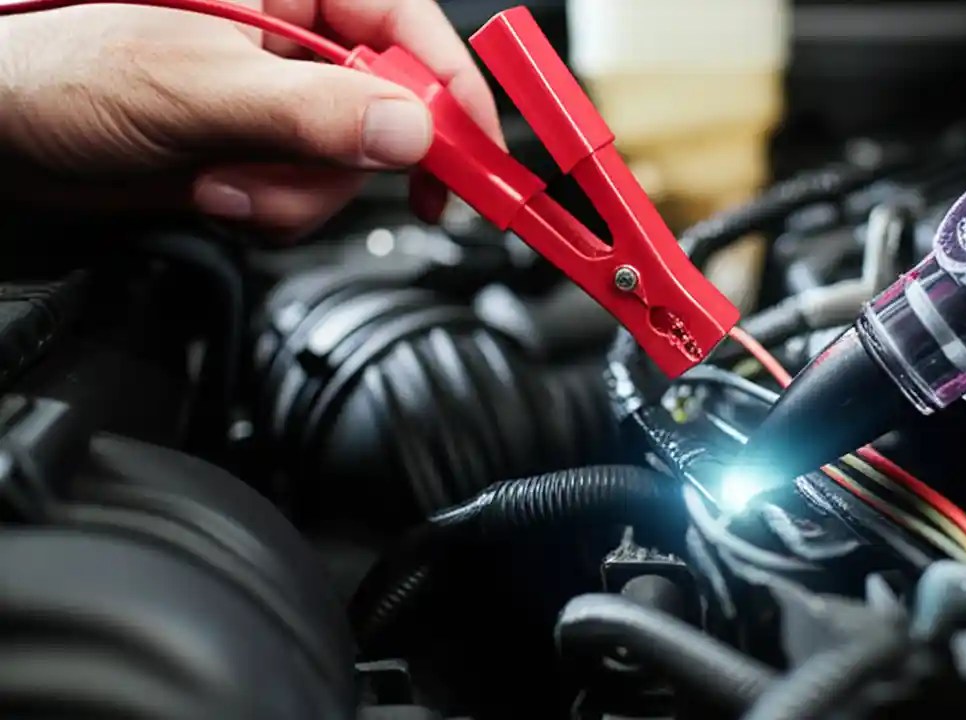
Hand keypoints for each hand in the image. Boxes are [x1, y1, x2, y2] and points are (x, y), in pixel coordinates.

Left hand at [0, 0, 503, 236]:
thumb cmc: (59, 63)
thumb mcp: (199, 86)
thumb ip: (313, 112)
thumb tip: (407, 131)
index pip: (410, 26)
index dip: (453, 89)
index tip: (477, 153)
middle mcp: (295, 37)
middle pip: (392, 108)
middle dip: (346, 160)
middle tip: (308, 173)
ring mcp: (280, 96)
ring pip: (350, 164)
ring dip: (294, 192)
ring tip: (224, 179)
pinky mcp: (261, 148)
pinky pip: (310, 194)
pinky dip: (271, 209)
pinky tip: (215, 189)